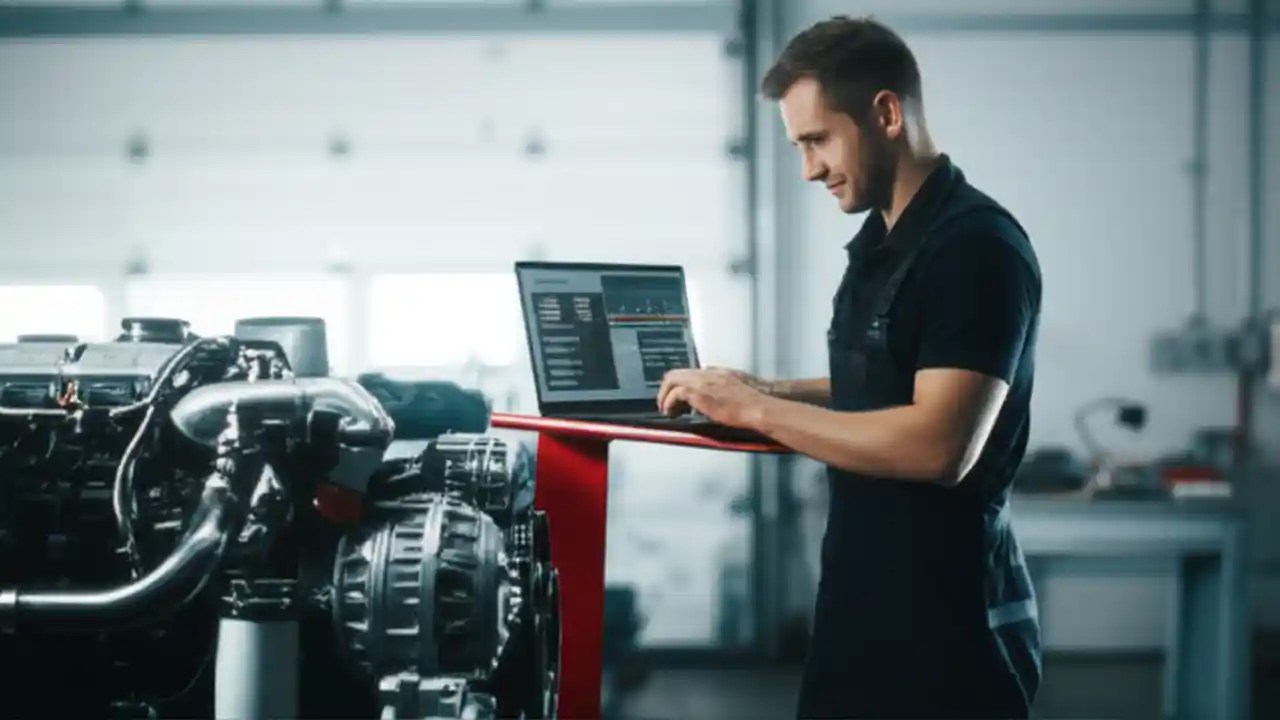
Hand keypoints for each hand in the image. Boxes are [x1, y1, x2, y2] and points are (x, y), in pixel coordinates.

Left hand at [656, 367, 772, 429]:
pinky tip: (672, 412)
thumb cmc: (752, 402)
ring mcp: (702, 381)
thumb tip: (713, 390)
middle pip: (676, 373)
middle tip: (665, 403)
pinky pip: (675, 393)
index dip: (679, 384)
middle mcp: (706, 373)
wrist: (757, 407)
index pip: (688, 372)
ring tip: (666, 410)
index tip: (676, 396)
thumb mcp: (737, 387)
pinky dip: (669, 402)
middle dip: (666, 388)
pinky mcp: (698, 393)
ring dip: (665, 396)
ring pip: (672, 380)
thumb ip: (723, 385)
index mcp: (716, 372)